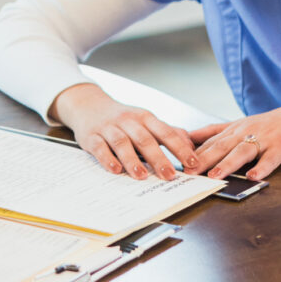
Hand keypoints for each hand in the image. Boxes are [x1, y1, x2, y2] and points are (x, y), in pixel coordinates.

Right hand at [49, 83, 198, 180]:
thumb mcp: (145, 120)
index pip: (165, 132)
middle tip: (169, 175)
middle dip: (158, 158)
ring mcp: (109, 128)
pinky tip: (115, 170)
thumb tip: (192, 144)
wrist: (88, 105)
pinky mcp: (91, 136)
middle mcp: (127, 121)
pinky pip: (100, 147)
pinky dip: (107, 159)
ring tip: (142, 176)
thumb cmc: (122, 118)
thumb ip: (168, 132)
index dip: (180, 148)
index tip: (192, 163)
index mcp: (145, 117)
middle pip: (145, 139)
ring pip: (122, 143)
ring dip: (132, 160)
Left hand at [189, 104, 280, 179]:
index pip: (209, 142)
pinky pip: (271, 159)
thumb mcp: (240, 124)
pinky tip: (253, 177)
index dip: (193, 152)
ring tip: (215, 175)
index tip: (177, 163)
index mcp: (234, 130)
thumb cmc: (270, 125)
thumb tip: (189, 136)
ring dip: (228, 164)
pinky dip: (262, 168)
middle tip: (188, 172)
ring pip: (242, 152)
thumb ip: (215, 131)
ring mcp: (264, 140)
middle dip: (204, 159)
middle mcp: (245, 133)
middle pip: (221, 146)